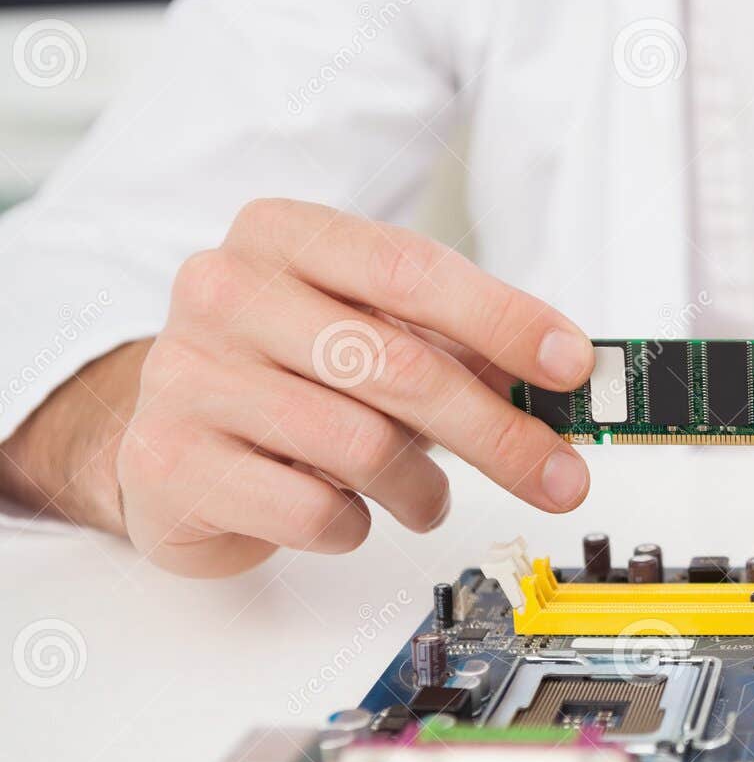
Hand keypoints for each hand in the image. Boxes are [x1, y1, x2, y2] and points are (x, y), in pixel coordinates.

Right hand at [5, 198, 594, 576]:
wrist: (173, 442)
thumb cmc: (291, 381)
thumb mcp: (376, 338)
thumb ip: (463, 346)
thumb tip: (568, 377)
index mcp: (283, 236)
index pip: (412, 269)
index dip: (504, 319)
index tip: (572, 366)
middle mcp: (225, 291)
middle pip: (399, 364)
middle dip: (499, 432)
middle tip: (562, 479)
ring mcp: (189, 376)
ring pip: (361, 445)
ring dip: (422, 488)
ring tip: (425, 496)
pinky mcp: (171, 464)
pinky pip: (312, 511)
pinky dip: (355, 525)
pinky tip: (347, 512)